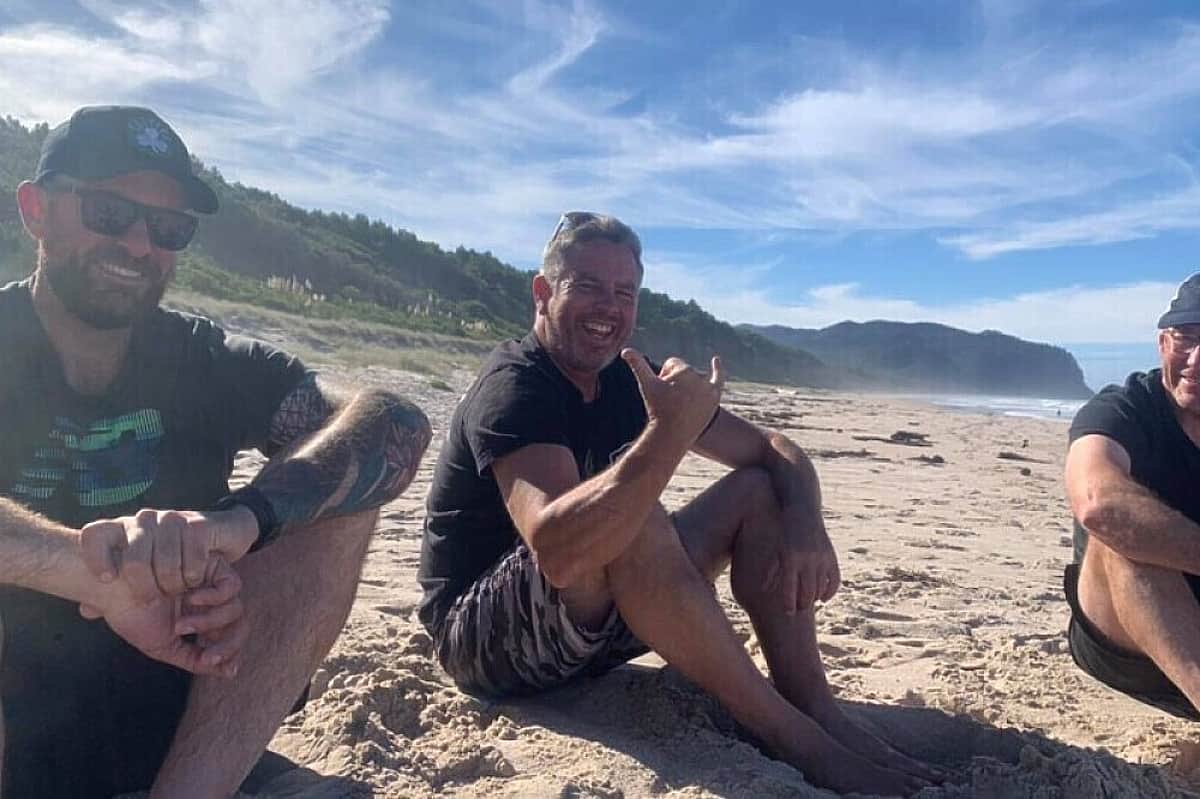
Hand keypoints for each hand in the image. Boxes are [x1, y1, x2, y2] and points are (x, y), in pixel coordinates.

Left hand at [80, 507, 258, 603]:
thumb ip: (114, 592)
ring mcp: (171, 520)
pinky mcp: (197, 526)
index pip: (93, 534)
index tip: (109, 579)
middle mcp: (143, 520)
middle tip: (151, 601)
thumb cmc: (174, 559)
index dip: (95, 559)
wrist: (221, 533)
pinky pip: (192, 561)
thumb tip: (86, 610)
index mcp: (123, 528)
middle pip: (134, 561)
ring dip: (173, 586)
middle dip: (144, 589)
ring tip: (176, 592)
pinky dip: (193, 578)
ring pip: (166, 565)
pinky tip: (193, 582)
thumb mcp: (143, 574)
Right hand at [85, 556, 247, 676]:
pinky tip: (191, 600)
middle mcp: (209, 602)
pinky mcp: (211, 566)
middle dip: (228, 645)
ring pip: (236, 608)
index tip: (215, 664)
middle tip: (208, 658)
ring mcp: (211, 583)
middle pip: (239, 624)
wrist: (111, 589)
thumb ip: (193, 659)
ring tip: (180, 626)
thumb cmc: (131, 615)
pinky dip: (216, 597)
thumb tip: (228, 672)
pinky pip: (232, 585)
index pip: (229, 637)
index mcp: (201, 619)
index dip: (229, 653)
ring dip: (210, 622)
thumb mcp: (163, 645)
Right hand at [622, 349, 723, 448]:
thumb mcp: (647, 385)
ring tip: (681, 403)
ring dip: (688, 386)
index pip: (672, 364)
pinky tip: (716, 360)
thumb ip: (638, 365)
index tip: (662, 392)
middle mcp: (699, 376)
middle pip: (684, 372)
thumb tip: (625, 350)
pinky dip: (718, 369)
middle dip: (675, 383)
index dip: (664, 376)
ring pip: (694, 379)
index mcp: (683, 369)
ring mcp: (708, 387)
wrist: (672, 434)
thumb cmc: (657, 408)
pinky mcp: (715, 397)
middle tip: (670, 402)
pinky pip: (718, 379)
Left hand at [765, 507, 840, 614]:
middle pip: (807, 592)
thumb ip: (772, 570)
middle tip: (799, 610)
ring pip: (821, 587)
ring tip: (808, 603)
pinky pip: (835, 579)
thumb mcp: (776, 549)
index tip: (788, 613)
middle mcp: (807, 559)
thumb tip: (763, 589)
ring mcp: (821, 558)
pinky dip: (831, 591)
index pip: (789, 588)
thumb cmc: (784, 531)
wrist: (802, 512)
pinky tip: (824, 598)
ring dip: (815, 598)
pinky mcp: (831, 556)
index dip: (789, 604)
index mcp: (790, 558)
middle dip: (802, 604)